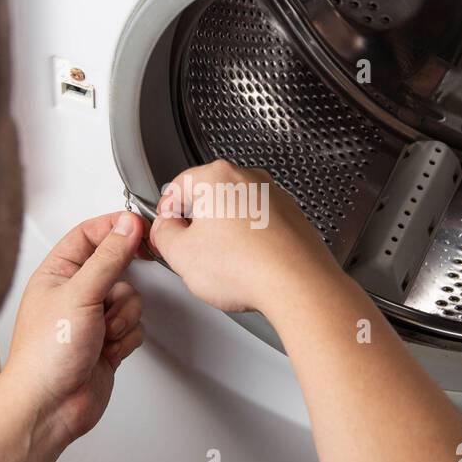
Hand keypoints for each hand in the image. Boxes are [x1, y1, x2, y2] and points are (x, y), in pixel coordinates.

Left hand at [4, 211, 148, 444]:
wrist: (50, 406)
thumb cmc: (45, 355)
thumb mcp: (80, 294)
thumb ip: (108, 258)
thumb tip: (126, 227)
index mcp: (56, 273)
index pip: (89, 234)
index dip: (115, 227)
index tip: (139, 227)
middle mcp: (74, 293)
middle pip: (115, 266)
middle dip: (121, 281)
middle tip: (119, 288)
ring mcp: (92, 319)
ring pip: (130, 298)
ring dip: (124, 315)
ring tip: (104, 331)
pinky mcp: (107, 342)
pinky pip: (134, 326)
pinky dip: (127, 337)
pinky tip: (109, 349)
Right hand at [148, 159, 341, 315]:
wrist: (298, 285)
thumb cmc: (248, 267)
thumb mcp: (181, 255)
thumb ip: (162, 234)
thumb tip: (165, 229)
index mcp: (217, 177)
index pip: (176, 187)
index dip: (165, 214)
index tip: (165, 231)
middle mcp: (248, 178)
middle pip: (207, 196)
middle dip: (196, 224)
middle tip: (191, 252)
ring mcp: (273, 196)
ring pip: (234, 210)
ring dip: (223, 233)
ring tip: (222, 264)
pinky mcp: (291, 216)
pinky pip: (258, 224)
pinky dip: (249, 240)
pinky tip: (246, 264)